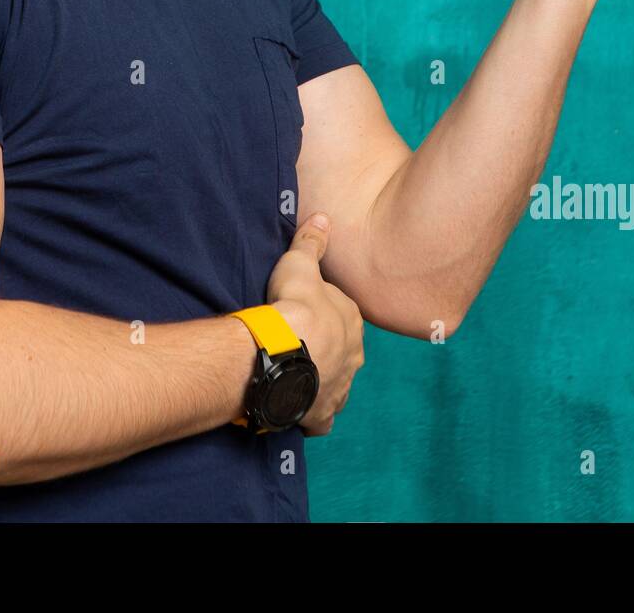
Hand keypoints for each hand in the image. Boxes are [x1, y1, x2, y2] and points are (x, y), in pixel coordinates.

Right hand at [266, 214, 364, 436]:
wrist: (280, 354)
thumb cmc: (292, 306)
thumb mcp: (299, 263)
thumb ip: (311, 241)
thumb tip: (323, 216)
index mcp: (352, 320)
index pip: (341, 313)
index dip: (321, 310)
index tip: (300, 309)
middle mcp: (353, 355)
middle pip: (341, 348)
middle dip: (325, 346)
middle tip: (296, 341)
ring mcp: (340, 385)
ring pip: (337, 381)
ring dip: (322, 377)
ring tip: (297, 372)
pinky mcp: (322, 411)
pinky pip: (322, 417)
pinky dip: (314, 413)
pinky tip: (300, 407)